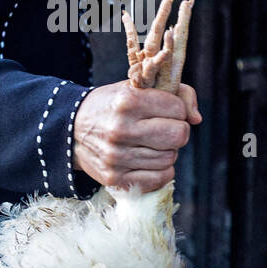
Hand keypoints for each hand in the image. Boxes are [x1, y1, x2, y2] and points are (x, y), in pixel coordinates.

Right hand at [73, 81, 201, 191]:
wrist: (70, 131)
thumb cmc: (110, 106)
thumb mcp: (136, 88)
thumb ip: (175, 93)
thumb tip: (197, 118)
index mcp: (127, 101)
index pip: (177, 109)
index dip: (177, 109)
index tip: (166, 110)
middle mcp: (121, 129)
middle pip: (178, 136)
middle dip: (177, 131)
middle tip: (164, 129)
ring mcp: (116, 156)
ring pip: (170, 158)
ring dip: (167, 151)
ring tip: (150, 143)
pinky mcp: (114, 178)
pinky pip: (159, 179)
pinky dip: (161, 171)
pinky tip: (149, 160)